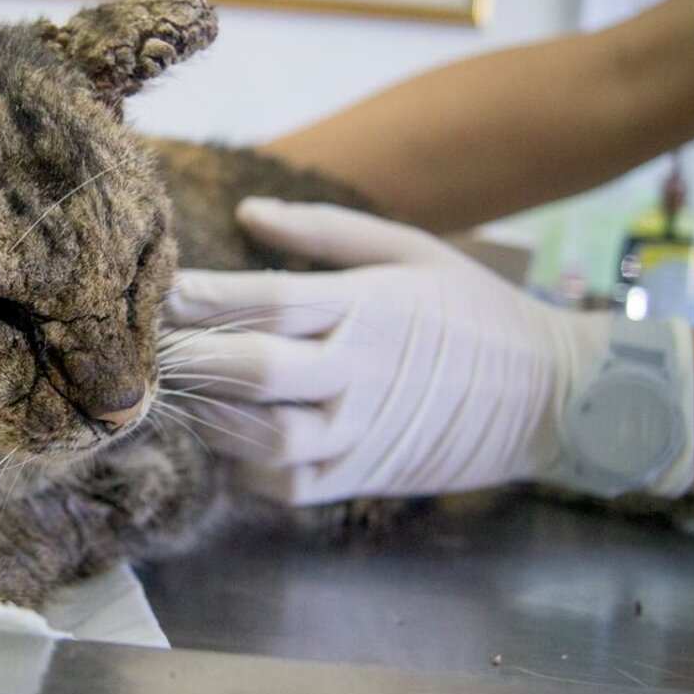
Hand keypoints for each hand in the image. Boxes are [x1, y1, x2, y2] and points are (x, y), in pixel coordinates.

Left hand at [163, 197, 617, 503]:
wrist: (548, 397)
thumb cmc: (472, 310)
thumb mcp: (410, 249)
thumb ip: (324, 232)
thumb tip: (246, 212)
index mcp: (371, 308)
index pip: (268, 302)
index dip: (204, 296)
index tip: (159, 289)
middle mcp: (360, 374)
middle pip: (253, 371)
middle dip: (190, 358)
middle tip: (145, 346)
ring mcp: (359, 435)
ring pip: (260, 435)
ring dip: (209, 413)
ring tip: (178, 389)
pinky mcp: (357, 479)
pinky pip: (282, 481)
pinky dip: (242, 462)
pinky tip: (226, 435)